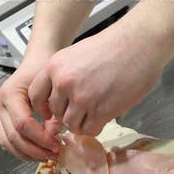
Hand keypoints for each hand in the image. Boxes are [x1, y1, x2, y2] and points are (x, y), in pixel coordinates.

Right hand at [0, 52, 63, 161]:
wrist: (37, 59)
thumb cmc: (44, 67)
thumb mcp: (50, 87)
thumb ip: (51, 112)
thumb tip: (53, 135)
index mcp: (10, 94)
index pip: (22, 124)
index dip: (40, 138)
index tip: (56, 144)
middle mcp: (1, 104)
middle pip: (13, 137)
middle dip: (34, 150)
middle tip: (54, 154)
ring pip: (8, 142)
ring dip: (28, 153)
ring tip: (48, 155)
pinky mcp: (3, 119)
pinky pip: (9, 140)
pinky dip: (23, 149)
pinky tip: (39, 150)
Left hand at [28, 20, 164, 134]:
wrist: (138, 43)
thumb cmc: (113, 46)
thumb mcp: (77, 54)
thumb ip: (65, 75)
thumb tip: (61, 98)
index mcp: (56, 66)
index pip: (36, 95)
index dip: (44, 107)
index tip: (52, 111)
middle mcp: (65, 82)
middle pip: (56, 112)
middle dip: (68, 114)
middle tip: (83, 110)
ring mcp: (82, 97)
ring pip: (71, 124)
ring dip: (82, 123)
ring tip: (94, 114)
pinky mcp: (101, 110)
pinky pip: (89, 130)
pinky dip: (95, 127)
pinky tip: (104, 117)